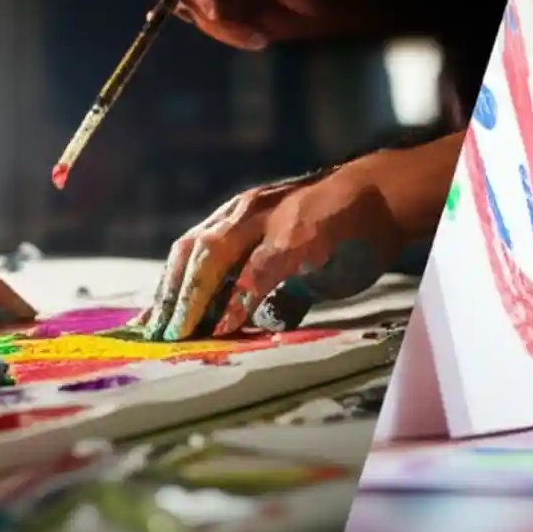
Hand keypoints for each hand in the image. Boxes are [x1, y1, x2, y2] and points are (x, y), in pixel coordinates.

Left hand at [135, 166, 401, 340]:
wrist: (384, 197)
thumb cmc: (343, 229)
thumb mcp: (296, 256)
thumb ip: (272, 286)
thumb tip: (253, 320)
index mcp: (240, 215)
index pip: (190, 251)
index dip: (167, 287)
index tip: (148, 321)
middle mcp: (244, 212)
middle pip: (190, 252)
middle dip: (169, 296)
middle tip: (155, 334)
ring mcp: (268, 220)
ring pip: (212, 257)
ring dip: (192, 299)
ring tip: (180, 334)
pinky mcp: (294, 236)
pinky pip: (256, 272)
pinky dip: (237, 300)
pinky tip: (225, 325)